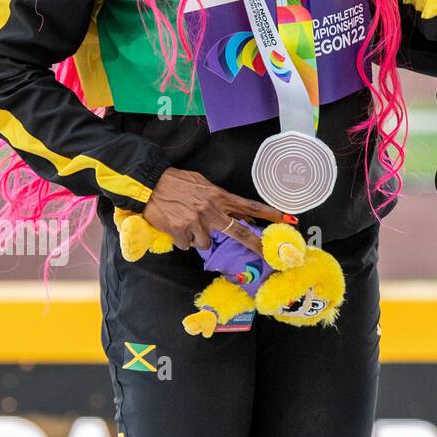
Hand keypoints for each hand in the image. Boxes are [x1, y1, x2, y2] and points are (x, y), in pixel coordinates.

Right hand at [141, 168, 287, 252]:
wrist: (150, 184)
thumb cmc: (177, 182)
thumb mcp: (204, 184)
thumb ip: (220, 199)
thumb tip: (236, 213)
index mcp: (219, 196)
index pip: (249, 206)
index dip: (269, 214)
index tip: (286, 219)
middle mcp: (211, 209)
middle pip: (238, 231)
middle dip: (255, 244)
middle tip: (267, 254)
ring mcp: (195, 221)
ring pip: (206, 243)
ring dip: (199, 239)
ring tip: (188, 226)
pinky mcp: (179, 230)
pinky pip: (187, 245)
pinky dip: (183, 240)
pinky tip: (176, 228)